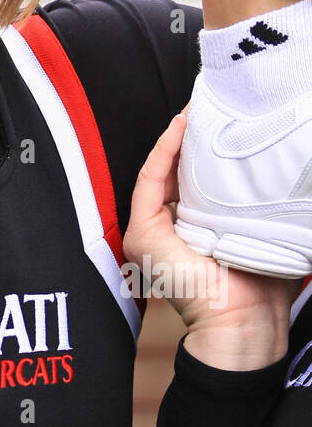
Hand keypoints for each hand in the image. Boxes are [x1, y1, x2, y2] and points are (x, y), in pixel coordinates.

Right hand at [124, 111, 295, 370]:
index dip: (207, 144)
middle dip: (194, 135)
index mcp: (193, 228)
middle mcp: (167, 228)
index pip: (195, 176)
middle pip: (177, 170)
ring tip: (198, 107)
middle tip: (214, 103)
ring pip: (162, 171)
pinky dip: (164, 151)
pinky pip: (150, 181)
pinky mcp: (142, 233)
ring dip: (179, 136)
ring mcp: (150, 230)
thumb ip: (261, 201)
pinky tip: (182, 128)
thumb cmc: (262, 284)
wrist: (246, 323)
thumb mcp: (263, 229)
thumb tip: (284, 165)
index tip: (227, 116)